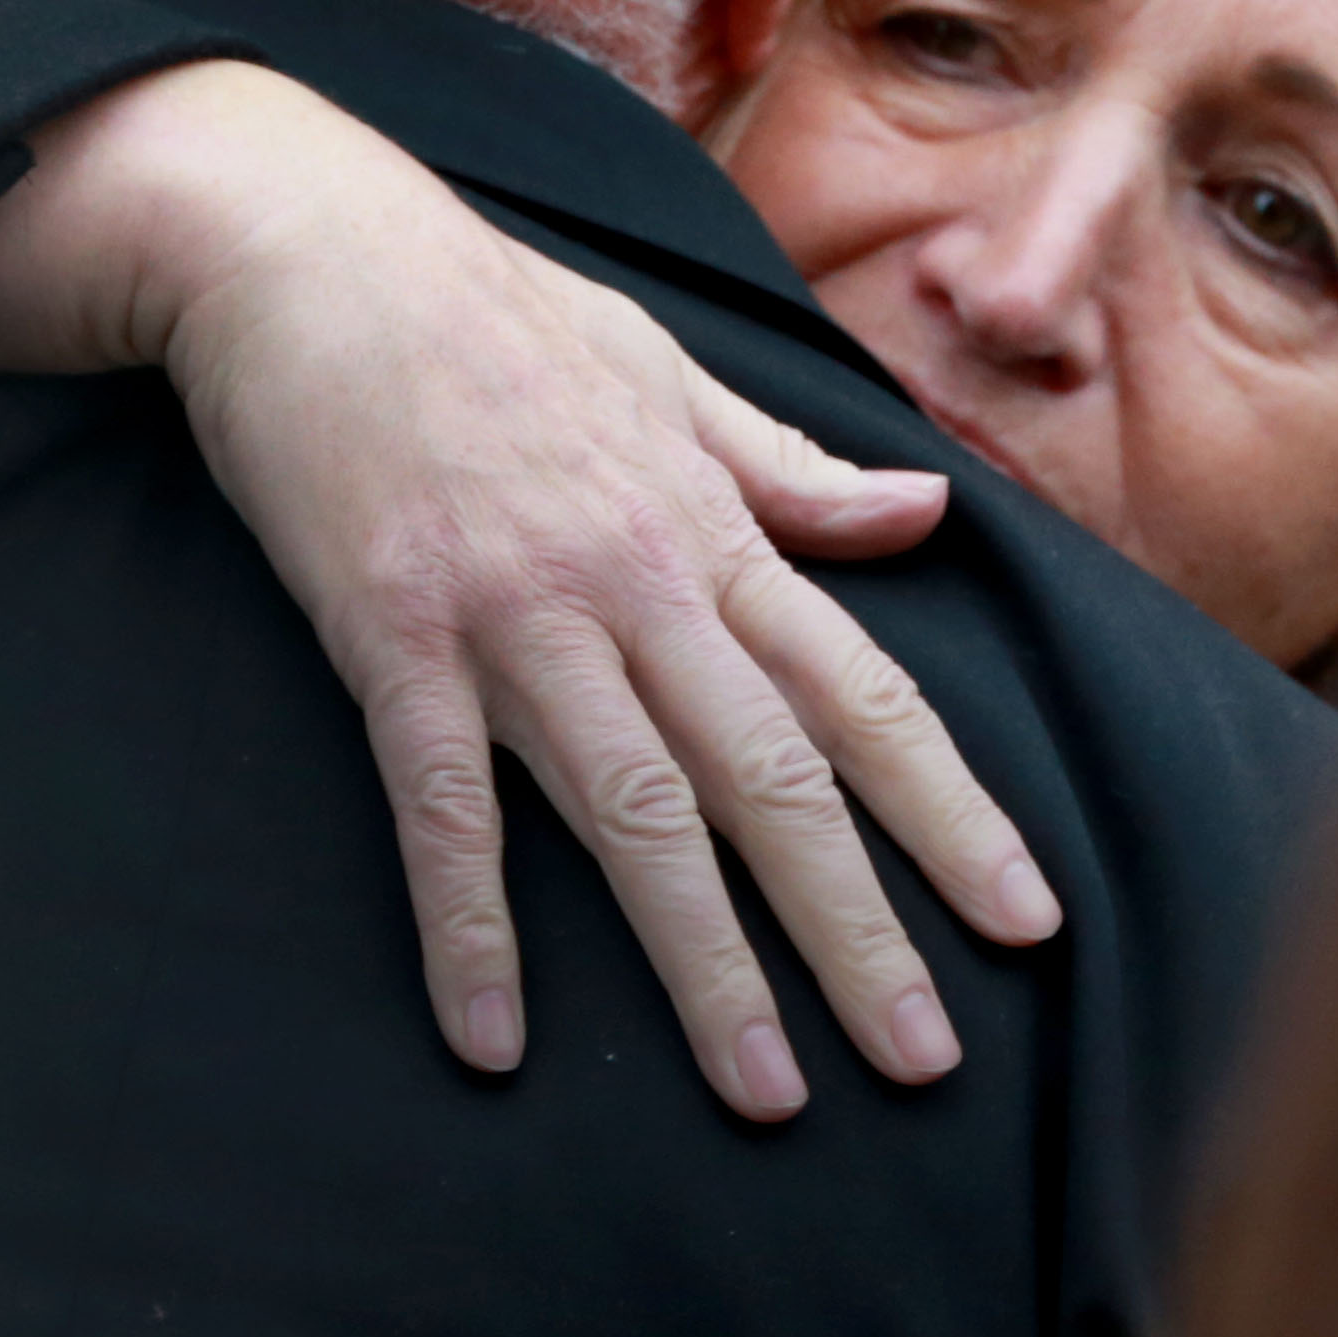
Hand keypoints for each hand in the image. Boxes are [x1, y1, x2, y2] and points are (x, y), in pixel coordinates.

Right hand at [0, 61, 1066, 1117]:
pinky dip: (471, 922)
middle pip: (772, 778)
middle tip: (926, 1062)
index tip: (1028, 921)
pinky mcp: (392, 629)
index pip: (861, 690)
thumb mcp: (664, 372)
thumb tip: (924, 518)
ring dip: (704, 961)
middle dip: (857, 926)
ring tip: (765, 1092)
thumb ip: (787, 470)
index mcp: (708, 524)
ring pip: (633, 811)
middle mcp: (636, 577)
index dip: (951, 811)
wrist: (309, 244)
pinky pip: (442, 801)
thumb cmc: (488, 310)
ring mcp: (514, 609)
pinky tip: (494, 1038)